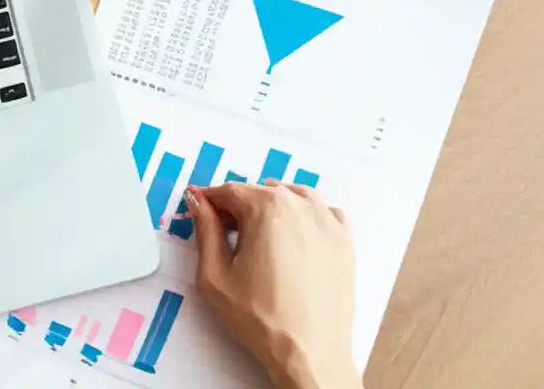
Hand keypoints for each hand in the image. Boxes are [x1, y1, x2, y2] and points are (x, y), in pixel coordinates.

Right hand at [186, 180, 362, 388]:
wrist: (309, 352)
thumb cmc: (262, 318)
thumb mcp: (215, 275)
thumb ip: (205, 230)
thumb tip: (198, 202)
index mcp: (267, 209)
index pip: (229, 190)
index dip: (208, 200)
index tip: (198, 209)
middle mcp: (302, 206)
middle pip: (261, 191)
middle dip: (238, 206)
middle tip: (224, 234)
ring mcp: (328, 222)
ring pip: (293, 196)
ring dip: (271, 206)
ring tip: (258, 236)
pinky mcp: (345, 241)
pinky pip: (323, 212)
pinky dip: (305, 216)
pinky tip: (293, 238)